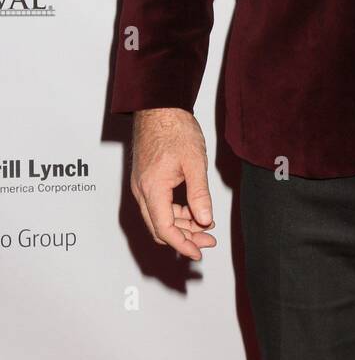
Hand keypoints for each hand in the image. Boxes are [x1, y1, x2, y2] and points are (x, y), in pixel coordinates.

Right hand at [130, 108, 216, 261]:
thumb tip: (205, 220)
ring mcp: (141, 185)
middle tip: (208, 240)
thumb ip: (199, 195)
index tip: (198, 252)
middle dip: (185, 238)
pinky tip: (193, 211)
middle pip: (160, 228)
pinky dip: (175, 213)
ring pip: (158, 218)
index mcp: (152, 188)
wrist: (160, 107)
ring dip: (181, 226)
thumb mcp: (194, 163)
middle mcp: (142, 190)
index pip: (165, 229)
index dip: (183, 244)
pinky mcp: (145, 180)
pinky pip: (157, 205)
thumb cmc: (175, 129)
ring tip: (205, 226)